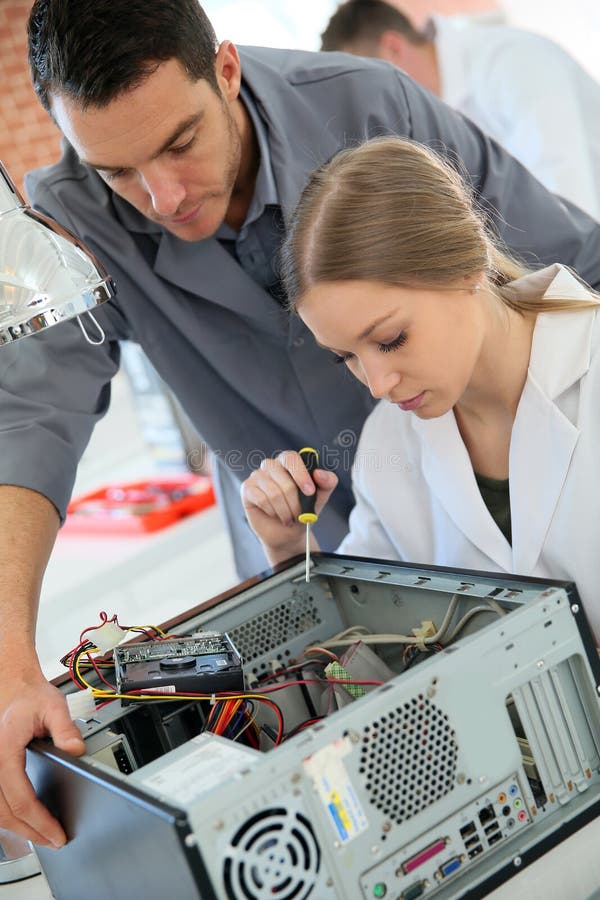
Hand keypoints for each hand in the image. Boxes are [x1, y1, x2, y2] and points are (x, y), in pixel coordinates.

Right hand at [0, 672, 85, 847]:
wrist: (11, 685)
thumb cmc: (28, 695)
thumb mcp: (53, 705)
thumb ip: (65, 728)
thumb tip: (75, 750)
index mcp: (4, 748)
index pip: (19, 795)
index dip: (38, 820)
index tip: (55, 832)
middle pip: (5, 811)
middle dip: (30, 832)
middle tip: (54, 840)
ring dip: (18, 828)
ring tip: (43, 835)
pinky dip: (9, 815)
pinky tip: (26, 820)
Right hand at [241, 451, 337, 562]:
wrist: (288, 533)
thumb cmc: (302, 511)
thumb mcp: (320, 498)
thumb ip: (327, 483)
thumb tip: (319, 473)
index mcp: (288, 462)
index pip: (291, 458)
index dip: (301, 474)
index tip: (310, 492)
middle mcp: (271, 465)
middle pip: (284, 479)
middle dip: (295, 502)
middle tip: (299, 514)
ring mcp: (257, 476)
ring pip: (273, 492)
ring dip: (284, 510)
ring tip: (289, 518)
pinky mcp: (247, 489)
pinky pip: (261, 498)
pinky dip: (272, 511)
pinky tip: (274, 514)